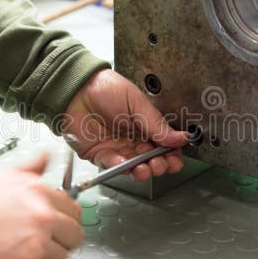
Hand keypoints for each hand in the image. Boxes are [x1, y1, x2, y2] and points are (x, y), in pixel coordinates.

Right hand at [0, 155, 82, 258]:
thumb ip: (27, 169)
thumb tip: (45, 158)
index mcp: (38, 193)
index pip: (73, 209)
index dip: (66, 219)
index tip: (59, 225)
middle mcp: (43, 219)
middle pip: (74, 237)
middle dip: (61, 242)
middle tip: (44, 245)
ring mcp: (36, 247)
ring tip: (22, 258)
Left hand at [63, 69, 189, 181]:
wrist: (77, 89)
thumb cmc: (105, 88)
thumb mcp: (137, 102)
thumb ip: (157, 124)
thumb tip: (180, 137)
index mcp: (145, 126)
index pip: (164, 145)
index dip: (171, 154)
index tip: (175, 158)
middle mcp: (133, 139)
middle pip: (151, 159)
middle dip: (159, 165)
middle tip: (161, 164)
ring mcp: (117, 148)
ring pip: (134, 166)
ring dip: (143, 170)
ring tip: (146, 168)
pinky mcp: (100, 154)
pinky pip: (112, 165)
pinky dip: (121, 166)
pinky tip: (127, 163)